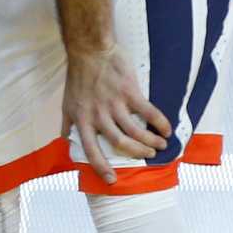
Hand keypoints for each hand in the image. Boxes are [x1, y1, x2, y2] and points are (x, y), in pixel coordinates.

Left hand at [62, 45, 169, 184]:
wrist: (89, 51)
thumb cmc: (78, 78)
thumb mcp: (66, 104)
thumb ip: (68, 124)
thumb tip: (66, 139)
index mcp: (82, 120)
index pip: (90, 150)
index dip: (101, 167)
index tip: (112, 181)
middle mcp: (98, 115)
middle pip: (120, 142)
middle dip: (137, 152)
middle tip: (148, 155)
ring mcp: (114, 104)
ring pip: (135, 131)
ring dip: (151, 141)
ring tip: (160, 145)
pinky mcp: (129, 92)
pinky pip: (148, 112)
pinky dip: (160, 123)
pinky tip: (167, 130)